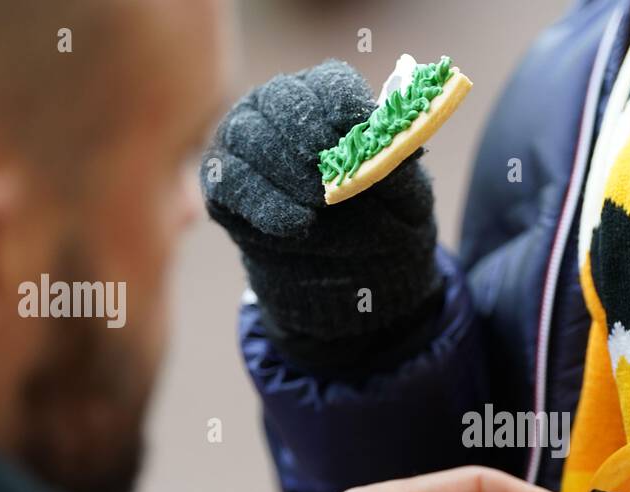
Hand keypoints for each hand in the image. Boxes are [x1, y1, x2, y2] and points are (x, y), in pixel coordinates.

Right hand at [201, 60, 439, 369]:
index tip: (354, 135)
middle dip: (305, 136)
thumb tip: (387, 148)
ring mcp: (245, 141)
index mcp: (330, 98)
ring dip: (283, 170)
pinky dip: (260, 201)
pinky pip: (228, 179)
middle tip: (327, 177)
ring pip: (246, 134)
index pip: (331, 84)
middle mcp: (280, 107)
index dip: (343, 106)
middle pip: (280, 99)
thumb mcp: (405, 200)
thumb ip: (398, 172)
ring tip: (316, 208)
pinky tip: (293, 224)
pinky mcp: (224, 181)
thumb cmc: (380, 219)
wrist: (347, 269)